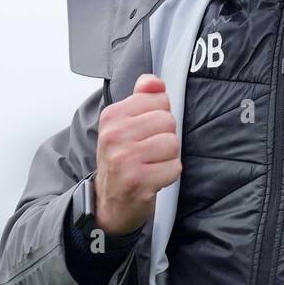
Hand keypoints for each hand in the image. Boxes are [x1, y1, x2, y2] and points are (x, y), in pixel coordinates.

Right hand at [93, 73, 181, 235]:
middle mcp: (115, 135)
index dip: (159, 117)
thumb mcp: (124, 124)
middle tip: (149, 151)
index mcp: (112, 116)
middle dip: (166, 137)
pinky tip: (153, 178)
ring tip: (151, 164)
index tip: (145, 132)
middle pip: (168, 120)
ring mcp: (125, 158)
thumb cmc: (122, 159)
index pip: (159, 99)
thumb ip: (142, 97)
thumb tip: (155, 81)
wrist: (108, 203)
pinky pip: (175, 167)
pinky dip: (169, 175)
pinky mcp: (138, 180)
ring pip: (173, 143)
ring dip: (168, 157)